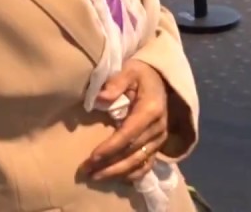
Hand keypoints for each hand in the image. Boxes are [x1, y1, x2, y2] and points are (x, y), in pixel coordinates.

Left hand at [82, 60, 170, 182]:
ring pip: (139, 162)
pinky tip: (117, 179)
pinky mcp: (158, 145)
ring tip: (96, 177)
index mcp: (151, 110)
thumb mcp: (130, 71)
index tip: (92, 157)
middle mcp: (158, 128)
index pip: (128, 134)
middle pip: (133, 152)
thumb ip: (116, 83)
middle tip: (88, 172)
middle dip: (110, 164)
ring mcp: (160, 139)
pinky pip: (147, 164)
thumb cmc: (141, 74)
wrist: (162, 80)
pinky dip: (133, 174)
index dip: (110, 148)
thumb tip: (99, 98)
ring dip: (118, 173)